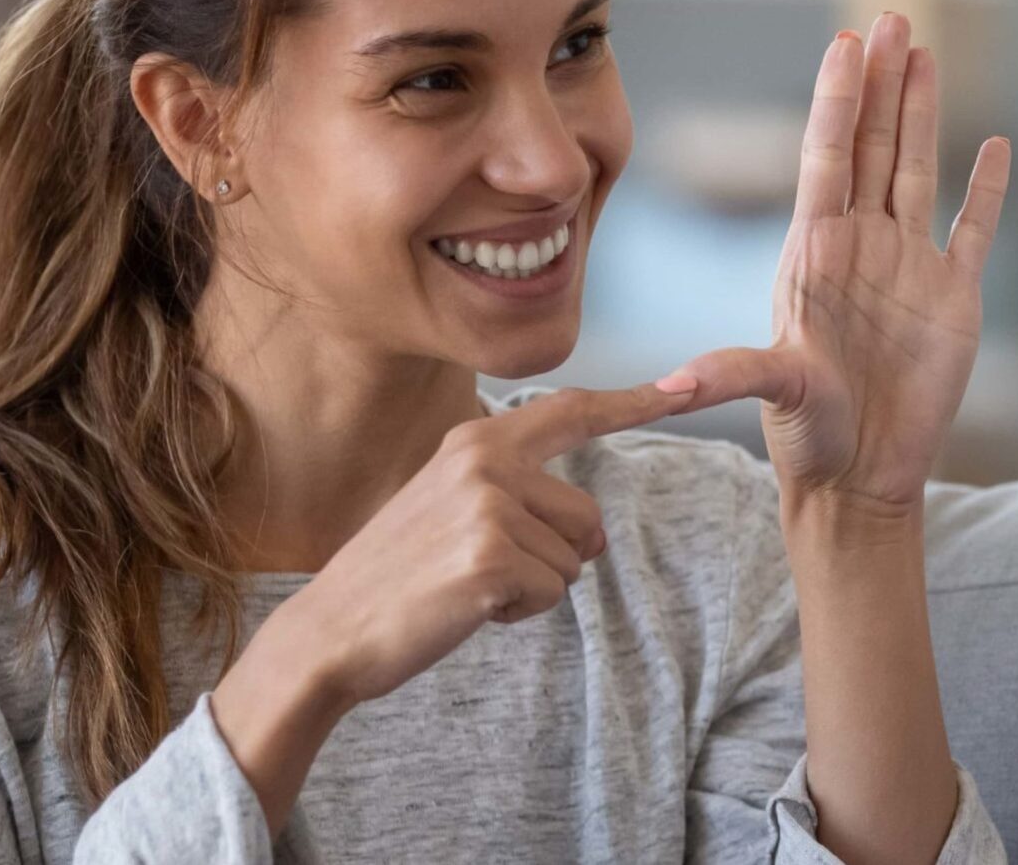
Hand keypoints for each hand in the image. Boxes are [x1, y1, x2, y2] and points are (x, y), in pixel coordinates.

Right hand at [238, 384, 688, 703]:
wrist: (331, 631)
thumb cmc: (399, 576)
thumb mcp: (449, 506)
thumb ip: (516, 494)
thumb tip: (593, 533)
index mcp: (476, 441)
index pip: (571, 413)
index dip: (633, 403)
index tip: (686, 385)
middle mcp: (485, 461)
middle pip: (588, 518)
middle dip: (553, 558)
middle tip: (477, 569)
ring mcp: (488, 507)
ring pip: (572, 562)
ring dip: (531, 588)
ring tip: (465, 585)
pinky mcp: (491, 556)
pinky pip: (551, 593)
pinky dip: (517, 613)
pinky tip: (465, 606)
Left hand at [667, 14, 1012, 512]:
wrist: (861, 479)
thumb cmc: (808, 438)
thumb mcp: (770, 396)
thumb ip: (730, 377)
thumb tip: (670, 384)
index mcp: (815, 252)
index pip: (825, 157)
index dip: (836, 100)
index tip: (844, 44)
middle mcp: (861, 245)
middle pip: (872, 144)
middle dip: (881, 81)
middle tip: (890, 17)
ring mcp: (909, 266)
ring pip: (917, 168)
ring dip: (922, 112)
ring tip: (924, 50)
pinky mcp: (954, 297)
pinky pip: (973, 229)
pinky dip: (987, 189)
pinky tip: (995, 145)